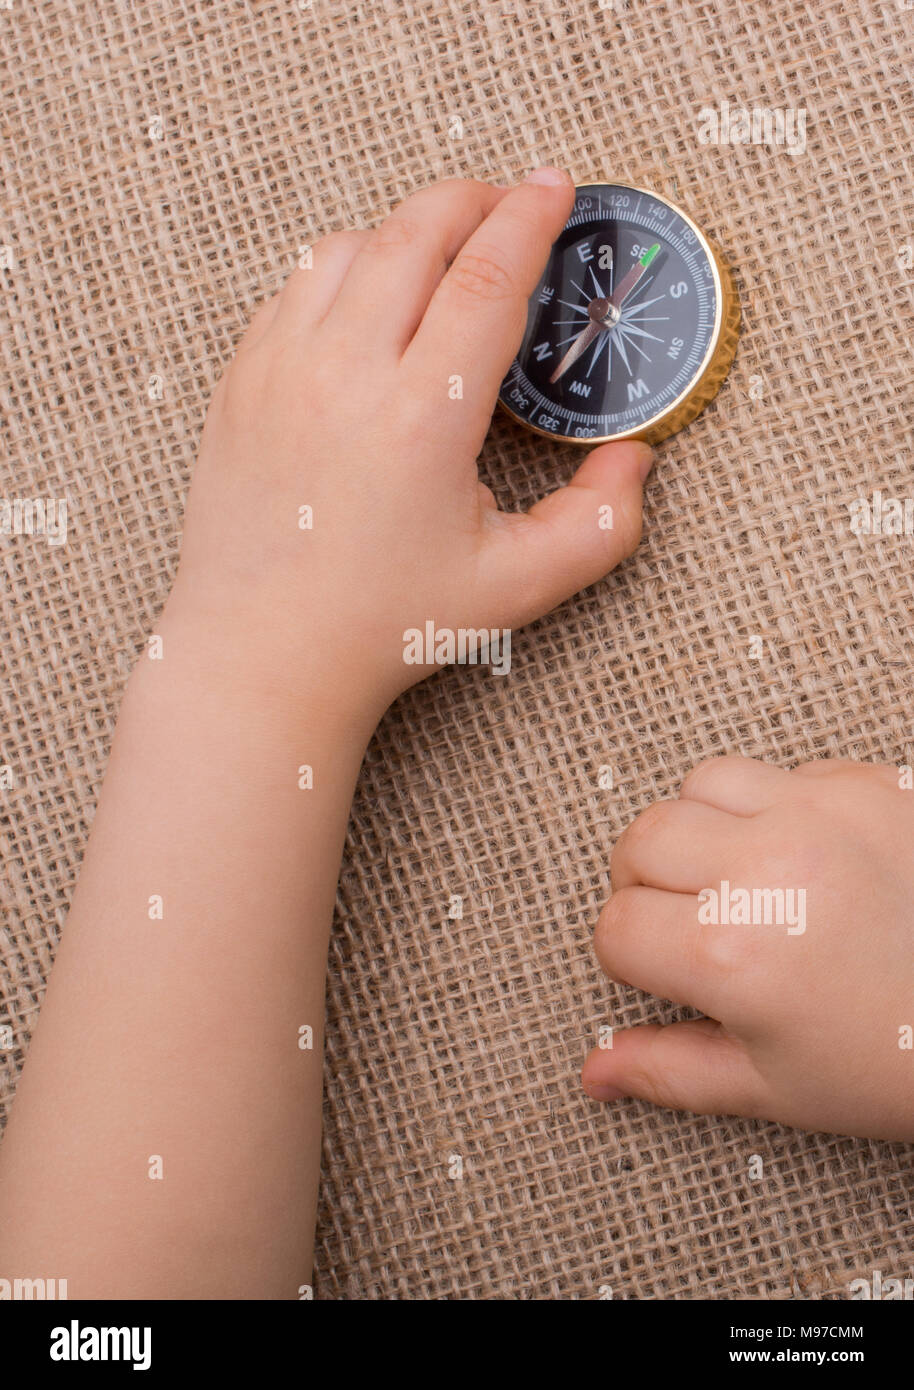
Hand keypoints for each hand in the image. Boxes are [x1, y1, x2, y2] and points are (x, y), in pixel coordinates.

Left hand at [165, 169, 653, 726]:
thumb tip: (634, 459)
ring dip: (404, 230)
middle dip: (472, 200)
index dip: (531, 216)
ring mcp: (281, 371)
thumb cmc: (385, 624)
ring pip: (346, 247)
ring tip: (443, 252)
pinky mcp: (242, 382)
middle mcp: (345, 375)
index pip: (487, 276)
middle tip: (509, 203)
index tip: (557, 187)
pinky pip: (294, 287)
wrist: (262, 653)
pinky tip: (370, 299)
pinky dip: (342, 269)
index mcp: (422, 417)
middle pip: (415, 233)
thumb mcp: (516, 588)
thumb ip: (600, 525)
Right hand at [582, 757, 913, 1140]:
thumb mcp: (777, 1086)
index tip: (664, 973)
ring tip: (736, 878)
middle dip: (645, 885)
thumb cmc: (904, 1062)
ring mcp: (820, 817)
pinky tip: (799, 858)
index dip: (630, 958)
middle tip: (688, 924)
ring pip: (698, 785)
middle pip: (640, 841)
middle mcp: (768, 869)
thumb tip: (597, 1071)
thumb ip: (670, 1070)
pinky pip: (778, 771)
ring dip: (698, 829)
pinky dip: (770, 807)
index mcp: (735, 954)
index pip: (616, 926)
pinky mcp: (866, 786)